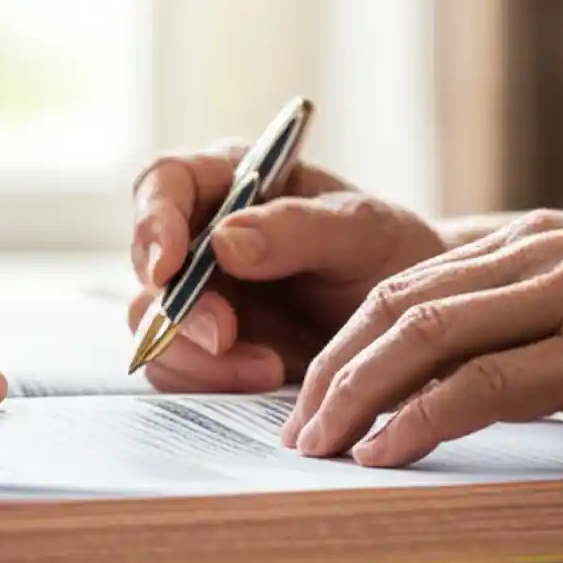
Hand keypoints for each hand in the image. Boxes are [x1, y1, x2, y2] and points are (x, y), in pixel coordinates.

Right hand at [128, 145, 444, 391]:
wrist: (413, 325)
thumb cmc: (391, 257)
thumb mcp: (364, 232)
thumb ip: (298, 228)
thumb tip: (223, 241)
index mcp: (231, 182)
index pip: (165, 183)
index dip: (154, 221)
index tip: (168, 265)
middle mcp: (201, 236)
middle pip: (148, 264)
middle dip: (179, 306)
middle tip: (225, 336)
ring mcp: (199, 295)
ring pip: (152, 324)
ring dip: (195, 353)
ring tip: (266, 368)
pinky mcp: (204, 348)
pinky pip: (176, 368)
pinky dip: (211, 380)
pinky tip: (267, 377)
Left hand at [283, 211, 562, 466]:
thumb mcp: (556, 336)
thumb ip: (486, 340)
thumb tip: (385, 391)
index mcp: (521, 248)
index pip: (399, 293)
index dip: (339, 350)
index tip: (302, 404)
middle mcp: (544, 255)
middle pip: (399, 310)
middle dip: (334, 376)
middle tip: (298, 434)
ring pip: (430, 337)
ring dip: (361, 397)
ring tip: (325, 447)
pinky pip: (485, 382)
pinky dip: (421, 420)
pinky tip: (385, 452)